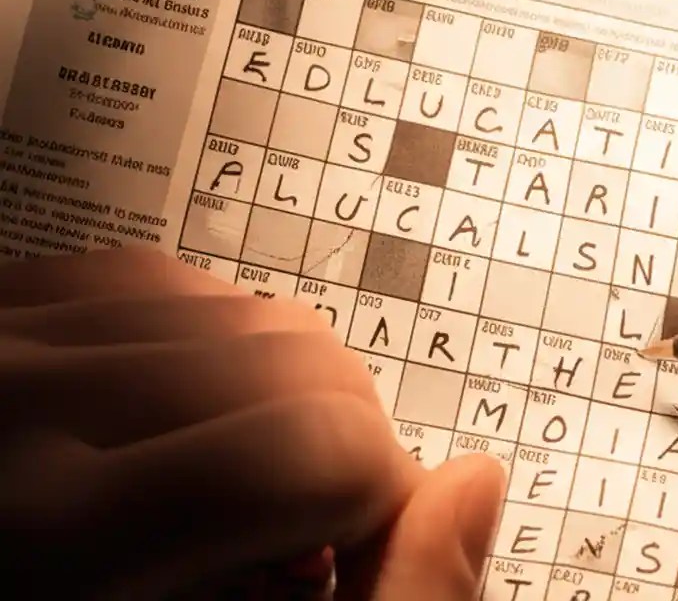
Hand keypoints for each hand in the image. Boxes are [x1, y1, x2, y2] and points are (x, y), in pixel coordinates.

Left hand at [0, 248, 504, 599]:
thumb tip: (477, 484)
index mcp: (54, 535)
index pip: (312, 448)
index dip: (376, 498)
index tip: (345, 553)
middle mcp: (11, 401)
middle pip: (293, 356)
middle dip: (340, 441)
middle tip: (287, 531)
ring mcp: (1, 335)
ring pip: (241, 304)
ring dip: (280, 392)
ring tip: (227, 485)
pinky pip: (159, 276)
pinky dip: (210, 346)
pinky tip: (183, 423)